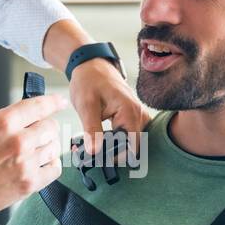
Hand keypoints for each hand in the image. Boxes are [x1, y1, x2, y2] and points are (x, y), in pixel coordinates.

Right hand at [0, 92, 69, 224]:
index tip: (60, 102)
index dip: (53, 102)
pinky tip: (39, 165)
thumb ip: (6, 121)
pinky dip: (50, 164)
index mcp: (3, 123)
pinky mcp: (29, 183)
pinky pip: (55, 168)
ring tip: (34, 152)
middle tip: (36, 134)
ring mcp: (25, 163)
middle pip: (51, 126)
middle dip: (45, 128)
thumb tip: (28, 116)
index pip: (39, 106)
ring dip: (47, 146)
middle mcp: (18, 141)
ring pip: (54, 146)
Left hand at [41, 18, 150, 156]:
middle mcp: (139, 113)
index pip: (132, 146)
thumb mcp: (86, 105)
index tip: (100, 160)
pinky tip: (103, 141)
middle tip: (94, 156)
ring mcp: (138, 114)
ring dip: (117, 148)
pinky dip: (118, 141)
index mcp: (130, 111)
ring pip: (133, 142)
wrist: (90, 65)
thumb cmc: (88, 80)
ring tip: (97, 149)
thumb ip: (92, 130)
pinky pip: (131, 134)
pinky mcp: (133, 115)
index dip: (117, 157)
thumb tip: (94, 152)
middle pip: (134, 146)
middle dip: (115, 154)